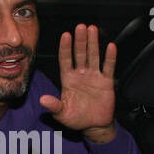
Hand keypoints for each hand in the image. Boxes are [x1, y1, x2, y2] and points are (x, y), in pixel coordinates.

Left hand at [39, 23, 117, 143]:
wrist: (94, 126)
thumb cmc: (77, 119)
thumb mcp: (62, 114)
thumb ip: (54, 105)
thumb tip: (43, 100)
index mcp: (68, 80)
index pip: (65, 60)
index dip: (65, 48)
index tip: (65, 36)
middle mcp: (80, 75)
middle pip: (80, 54)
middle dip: (80, 40)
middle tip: (80, 27)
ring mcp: (94, 77)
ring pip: (93, 56)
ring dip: (93, 43)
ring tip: (93, 29)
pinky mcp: (106, 82)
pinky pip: (108, 67)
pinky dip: (110, 58)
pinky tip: (110, 47)